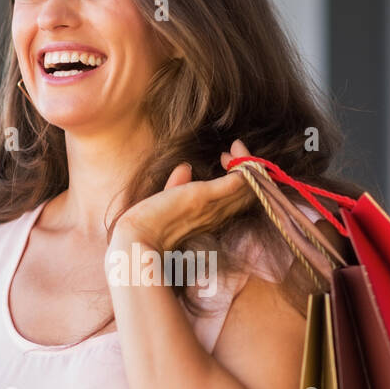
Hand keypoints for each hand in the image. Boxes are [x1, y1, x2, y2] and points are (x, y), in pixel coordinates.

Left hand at [111, 140, 256, 252]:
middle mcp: (219, 214)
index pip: (241, 196)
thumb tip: (185, 167)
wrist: (137, 240)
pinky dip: (244, 163)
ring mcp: (214, 207)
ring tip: (235, 148)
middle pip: (252, 191)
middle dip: (250, 166)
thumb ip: (177, 184)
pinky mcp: (205, 196)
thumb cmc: (148, 225)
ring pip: (252, 184)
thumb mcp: (167, 199)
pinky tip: (236, 150)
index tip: (227, 159)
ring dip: (248, 161)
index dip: (242, 176)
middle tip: (234, 151)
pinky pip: (240, 180)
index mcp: (211, 217)